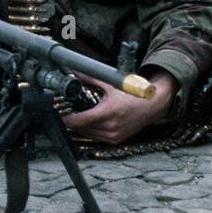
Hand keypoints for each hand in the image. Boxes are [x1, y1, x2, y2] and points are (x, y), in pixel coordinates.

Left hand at [61, 71, 175, 143]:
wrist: (151, 106)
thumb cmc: (132, 95)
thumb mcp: (111, 84)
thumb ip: (92, 78)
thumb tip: (76, 72)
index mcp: (109, 112)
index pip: (81, 120)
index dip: (68, 119)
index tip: (60, 114)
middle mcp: (111, 127)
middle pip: (83, 128)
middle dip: (72, 121)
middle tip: (65, 113)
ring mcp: (114, 135)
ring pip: (89, 135)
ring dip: (80, 128)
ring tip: (74, 117)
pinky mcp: (117, 140)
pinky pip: (98, 138)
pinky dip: (91, 131)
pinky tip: (87, 123)